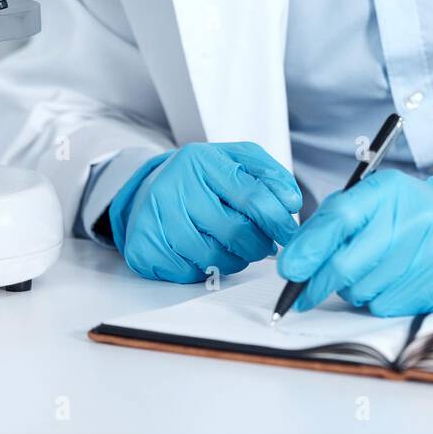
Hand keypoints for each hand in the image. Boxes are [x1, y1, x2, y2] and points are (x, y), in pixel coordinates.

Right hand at [109, 142, 301, 282]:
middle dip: (257, 245)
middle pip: (235, 232)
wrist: (149, 188)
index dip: (278, 221)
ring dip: (234, 260)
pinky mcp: (142, 246)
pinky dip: (203, 269)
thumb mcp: (236, 160)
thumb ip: (269, 175)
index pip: (253, 196)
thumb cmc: (200, 178)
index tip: (290, 234)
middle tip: (261, 244)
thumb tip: (290, 203)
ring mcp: (154, 217)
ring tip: (232, 247)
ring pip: (213, 257)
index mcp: (202, 160)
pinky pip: (188, 273)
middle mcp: (174, 185)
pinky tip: (202, 252)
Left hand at [276, 170, 432, 316]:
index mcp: (389, 190)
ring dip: (351, 291)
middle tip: (304, 293)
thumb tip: (295, 259)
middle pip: (348, 263)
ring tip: (364, 274)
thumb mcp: (370, 202)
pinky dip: (377, 301)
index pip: (340, 217)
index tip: (290, 269)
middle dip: (317, 283)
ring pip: (365, 290)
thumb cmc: (408, 213)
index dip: (310, 247)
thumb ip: (330, 223)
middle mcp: (415, 217)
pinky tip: (388, 283)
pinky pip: (388, 306)